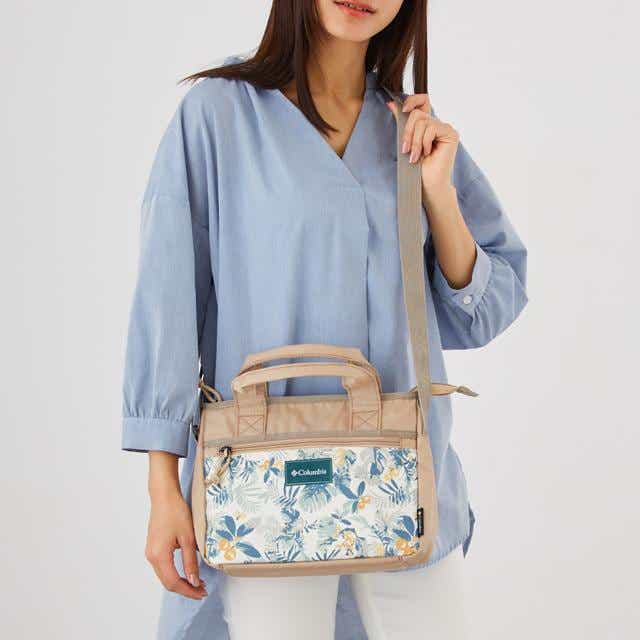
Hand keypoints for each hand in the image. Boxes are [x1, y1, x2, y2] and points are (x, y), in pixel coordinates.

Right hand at [145, 453, 206, 599]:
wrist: (164, 496)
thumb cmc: (176, 513)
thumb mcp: (188, 538)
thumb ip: (190, 561)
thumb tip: (194, 581)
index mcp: (159, 556)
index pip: (173, 582)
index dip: (188, 590)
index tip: (202, 593)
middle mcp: (152, 557)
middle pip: (167, 582)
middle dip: (185, 589)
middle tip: (202, 590)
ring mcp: (151, 552)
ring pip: (165, 576)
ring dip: (180, 581)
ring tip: (197, 582)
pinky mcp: (153, 547)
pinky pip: (163, 567)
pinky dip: (175, 573)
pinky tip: (187, 571)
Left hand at [386, 94, 459, 195]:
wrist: (428, 185)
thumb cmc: (417, 168)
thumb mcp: (406, 141)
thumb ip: (402, 122)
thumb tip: (391, 103)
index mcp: (428, 125)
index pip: (423, 100)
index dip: (412, 100)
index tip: (402, 110)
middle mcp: (438, 124)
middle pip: (418, 114)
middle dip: (407, 132)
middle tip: (405, 149)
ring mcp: (445, 128)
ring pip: (422, 122)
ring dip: (414, 141)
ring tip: (414, 156)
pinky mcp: (450, 133)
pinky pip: (431, 128)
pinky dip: (424, 142)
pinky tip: (426, 153)